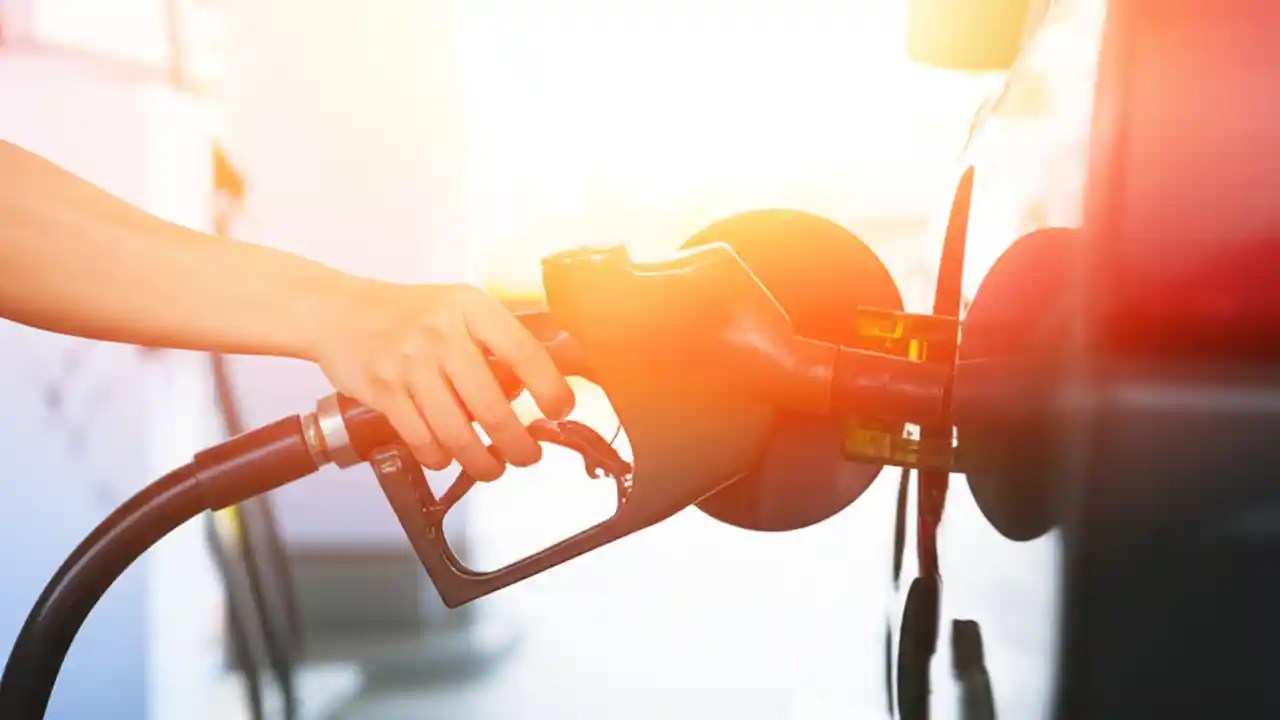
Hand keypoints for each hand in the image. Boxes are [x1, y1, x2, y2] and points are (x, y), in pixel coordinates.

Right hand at [308, 279, 573, 479]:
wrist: (338, 311)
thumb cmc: (411, 313)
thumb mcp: (460, 307)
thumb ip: (498, 340)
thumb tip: (546, 383)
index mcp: (471, 309)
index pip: (524, 353)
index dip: (550, 389)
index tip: (560, 411)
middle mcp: (441, 335)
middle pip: (492, 407)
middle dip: (518, 444)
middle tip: (529, 455)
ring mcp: (409, 364)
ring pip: (456, 432)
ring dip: (482, 462)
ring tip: (493, 468)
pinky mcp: (383, 392)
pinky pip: (421, 439)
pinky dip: (439, 457)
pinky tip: (448, 458)